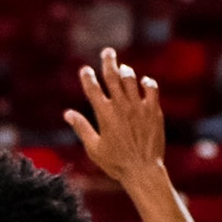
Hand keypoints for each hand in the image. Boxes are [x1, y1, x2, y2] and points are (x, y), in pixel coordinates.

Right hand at [65, 48, 165, 183]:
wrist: (143, 170)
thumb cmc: (116, 162)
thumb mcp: (93, 147)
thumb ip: (81, 127)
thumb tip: (68, 113)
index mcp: (104, 114)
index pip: (92, 88)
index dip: (87, 77)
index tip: (85, 69)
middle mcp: (121, 106)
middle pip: (113, 77)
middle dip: (108, 62)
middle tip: (107, 51)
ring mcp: (138, 107)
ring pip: (131, 80)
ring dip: (126, 71)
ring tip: (123, 68)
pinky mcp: (154, 111)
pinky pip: (152, 90)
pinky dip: (147, 83)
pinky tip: (144, 81)